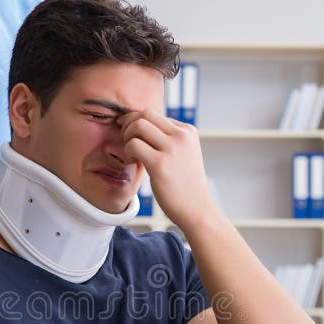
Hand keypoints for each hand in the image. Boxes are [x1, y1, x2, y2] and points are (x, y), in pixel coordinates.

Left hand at [119, 110, 217, 230]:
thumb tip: (141, 125)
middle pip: (144, 114)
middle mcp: (181, 135)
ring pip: (137, 126)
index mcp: (187, 131)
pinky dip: (127, 152)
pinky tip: (133, 163)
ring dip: (127, 138)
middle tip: (127, 144)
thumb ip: (168, 139)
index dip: (136, 122)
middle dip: (128, 126)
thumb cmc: (185, 185)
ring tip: (132, 155)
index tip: (131, 137)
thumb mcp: (183, 154)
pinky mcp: (160, 164)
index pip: (153, 114)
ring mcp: (172, 148)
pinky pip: (133, 145)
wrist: (197, 209)